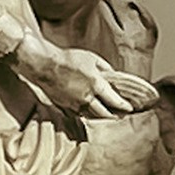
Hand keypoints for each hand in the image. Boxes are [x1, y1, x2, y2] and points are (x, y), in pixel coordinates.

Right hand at [15, 38, 157, 117]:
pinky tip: (90, 111)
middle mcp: (86, 97)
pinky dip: (87, 114)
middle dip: (114, 115)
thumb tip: (113, 74)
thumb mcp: (92, 58)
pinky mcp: (65, 107)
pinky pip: (79, 114)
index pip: (114, 100)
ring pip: (91, 115)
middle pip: (104, 113)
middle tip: (120, 115)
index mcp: (95, 84)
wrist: (44, 65)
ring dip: (101, 116)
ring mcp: (74, 104)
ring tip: (107, 115)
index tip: (129, 108)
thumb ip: (105, 68)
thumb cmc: (68, 59)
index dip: (123, 106)